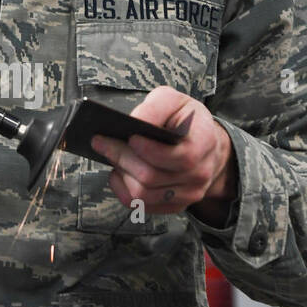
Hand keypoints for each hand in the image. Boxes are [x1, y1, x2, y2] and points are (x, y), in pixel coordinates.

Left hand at [89, 85, 237, 224]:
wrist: (205, 144)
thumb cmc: (185, 119)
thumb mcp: (173, 100)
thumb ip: (154, 109)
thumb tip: (132, 123)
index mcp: (204, 143)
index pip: (179, 157)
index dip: (149, 150)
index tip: (130, 137)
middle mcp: (200, 173)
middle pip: (151, 176)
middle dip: (121, 157)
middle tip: (101, 141)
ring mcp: (188, 194)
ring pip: (142, 194)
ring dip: (120, 173)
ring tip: (111, 155)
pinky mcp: (174, 205)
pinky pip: (140, 205)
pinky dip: (122, 188)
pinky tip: (118, 172)